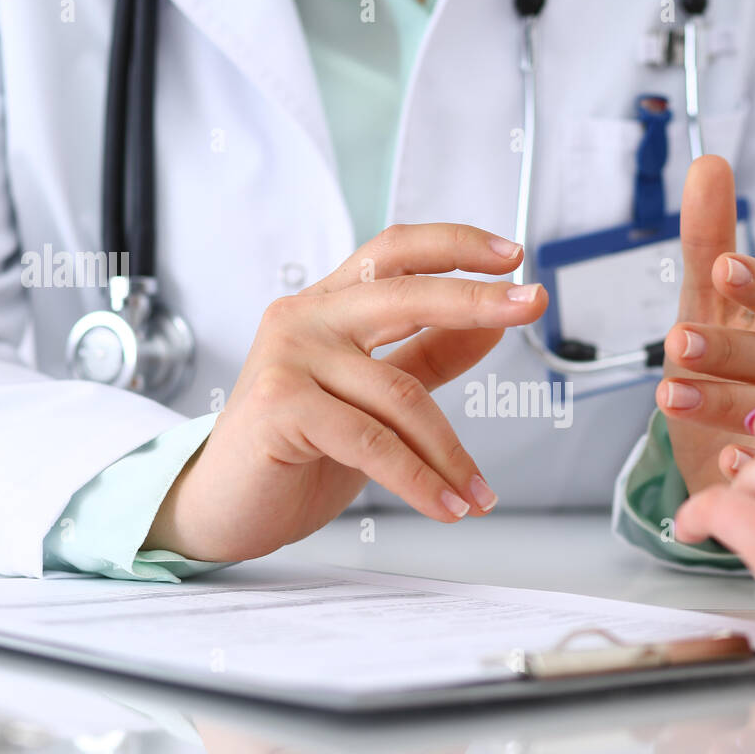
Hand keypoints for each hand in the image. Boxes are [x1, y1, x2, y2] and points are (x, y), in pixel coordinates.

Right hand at [146, 224, 546, 561]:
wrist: (222, 509)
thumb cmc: (296, 451)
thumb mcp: (375, 399)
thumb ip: (427, 356)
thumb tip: (491, 322)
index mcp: (328, 306)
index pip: (395, 252)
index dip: (455, 244)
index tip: (513, 255)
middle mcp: (304, 318)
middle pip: (406, 294)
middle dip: (477, 300)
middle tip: (532, 305)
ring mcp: (288, 357)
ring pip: (401, 394)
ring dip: (451, 454)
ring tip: (478, 494)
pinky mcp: (280, 404)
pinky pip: (374, 442)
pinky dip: (420, 481)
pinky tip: (447, 506)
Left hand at [657, 155, 754, 491]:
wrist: (747, 452)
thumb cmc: (736, 368)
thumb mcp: (712, 306)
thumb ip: (710, 241)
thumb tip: (708, 160)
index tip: (721, 267)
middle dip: (730, 352)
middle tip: (678, 345)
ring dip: (725, 405)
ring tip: (668, 397)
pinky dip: (749, 466)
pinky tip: (718, 460)